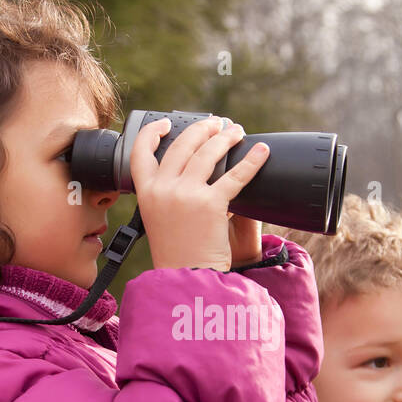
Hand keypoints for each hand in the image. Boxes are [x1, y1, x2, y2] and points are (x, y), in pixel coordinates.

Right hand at [129, 115, 270, 270]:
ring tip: (236, 132)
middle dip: (203, 129)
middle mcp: (162, 189)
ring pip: (208, 153)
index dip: (153, 133)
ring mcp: (186, 195)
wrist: (187, 278)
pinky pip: (236, 175)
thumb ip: (164, 196)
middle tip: (217, 124)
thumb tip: (186, 172)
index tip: (168, 124)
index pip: (141, 152)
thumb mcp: (158, 220)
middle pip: (183, 145)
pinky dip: (251, 161)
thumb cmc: (177, 253)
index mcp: (145, 193)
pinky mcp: (211, 204)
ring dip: (226, 137)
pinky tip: (261, 152)